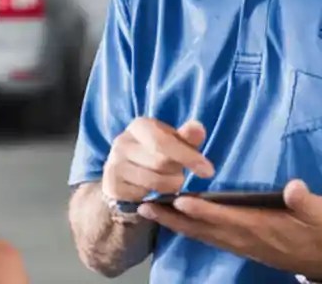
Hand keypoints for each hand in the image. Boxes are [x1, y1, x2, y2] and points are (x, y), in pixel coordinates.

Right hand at [101, 118, 215, 201]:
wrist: (124, 173)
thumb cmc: (156, 153)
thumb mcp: (173, 142)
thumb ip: (187, 137)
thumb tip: (198, 127)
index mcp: (139, 126)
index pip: (164, 142)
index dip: (188, 157)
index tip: (209, 171)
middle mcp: (122, 142)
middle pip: (160, 162)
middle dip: (178, 172)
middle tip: (182, 175)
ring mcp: (114, 164)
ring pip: (154, 181)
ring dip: (170, 185)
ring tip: (172, 181)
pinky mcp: (113, 185)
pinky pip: (142, 195)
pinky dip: (154, 195)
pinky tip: (155, 190)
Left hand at [137, 179, 321, 279]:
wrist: (317, 256)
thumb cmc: (316, 229)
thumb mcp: (318, 213)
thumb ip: (305, 201)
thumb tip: (296, 187)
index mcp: (257, 226)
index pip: (225, 217)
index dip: (203, 211)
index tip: (180, 201)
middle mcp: (240, 237)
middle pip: (200, 229)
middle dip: (172, 218)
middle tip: (144, 206)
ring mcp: (235, 243)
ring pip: (197, 234)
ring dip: (172, 224)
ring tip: (146, 210)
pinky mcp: (234, 244)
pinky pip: (203, 237)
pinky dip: (184, 229)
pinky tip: (170, 221)